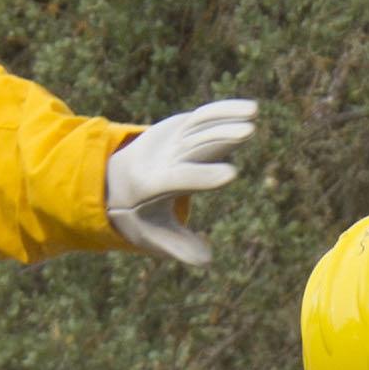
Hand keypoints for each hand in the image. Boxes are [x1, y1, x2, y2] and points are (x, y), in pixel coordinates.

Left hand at [104, 98, 259, 266]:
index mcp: (151, 185)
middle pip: (194, 147)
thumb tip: (206, 261)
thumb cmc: (138, 215)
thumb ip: (178, 247)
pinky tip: (250, 109)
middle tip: (246, 132)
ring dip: (226, 119)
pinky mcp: (179, 126)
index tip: (231, 175)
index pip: (179, 179)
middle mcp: (162, 158)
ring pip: (200, 127)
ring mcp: (171, 140)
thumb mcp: (151, 236)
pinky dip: (224, 111)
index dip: (203, 176)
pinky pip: (203, 116)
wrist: (115, 180)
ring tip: (253, 114)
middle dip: (218, 139)